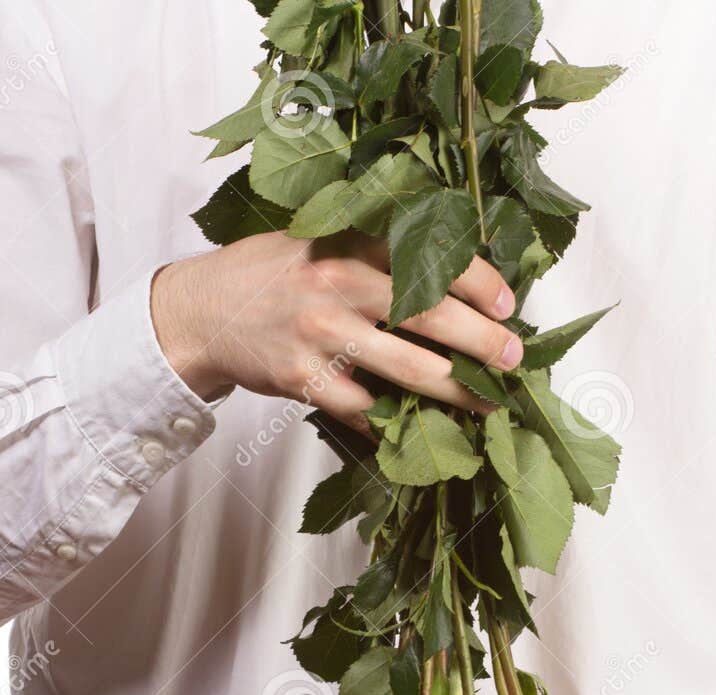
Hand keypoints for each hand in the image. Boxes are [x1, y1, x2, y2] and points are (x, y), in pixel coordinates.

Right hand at [150, 231, 521, 431]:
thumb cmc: (273, 274)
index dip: (477, 281)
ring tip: (487, 404)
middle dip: (482, 342)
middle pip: (430, 314)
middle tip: (513, 360)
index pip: (429, 254)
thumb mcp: (322, 239)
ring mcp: (321, 334)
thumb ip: (377, 251)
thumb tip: (454, 282)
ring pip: (408, 369)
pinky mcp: (304, 379)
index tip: (507, 305)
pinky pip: (365, 411)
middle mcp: (339, 282)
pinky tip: (423, 434)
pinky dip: (397, 426)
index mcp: (350, 240)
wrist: (202, 311)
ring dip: (456, 392)